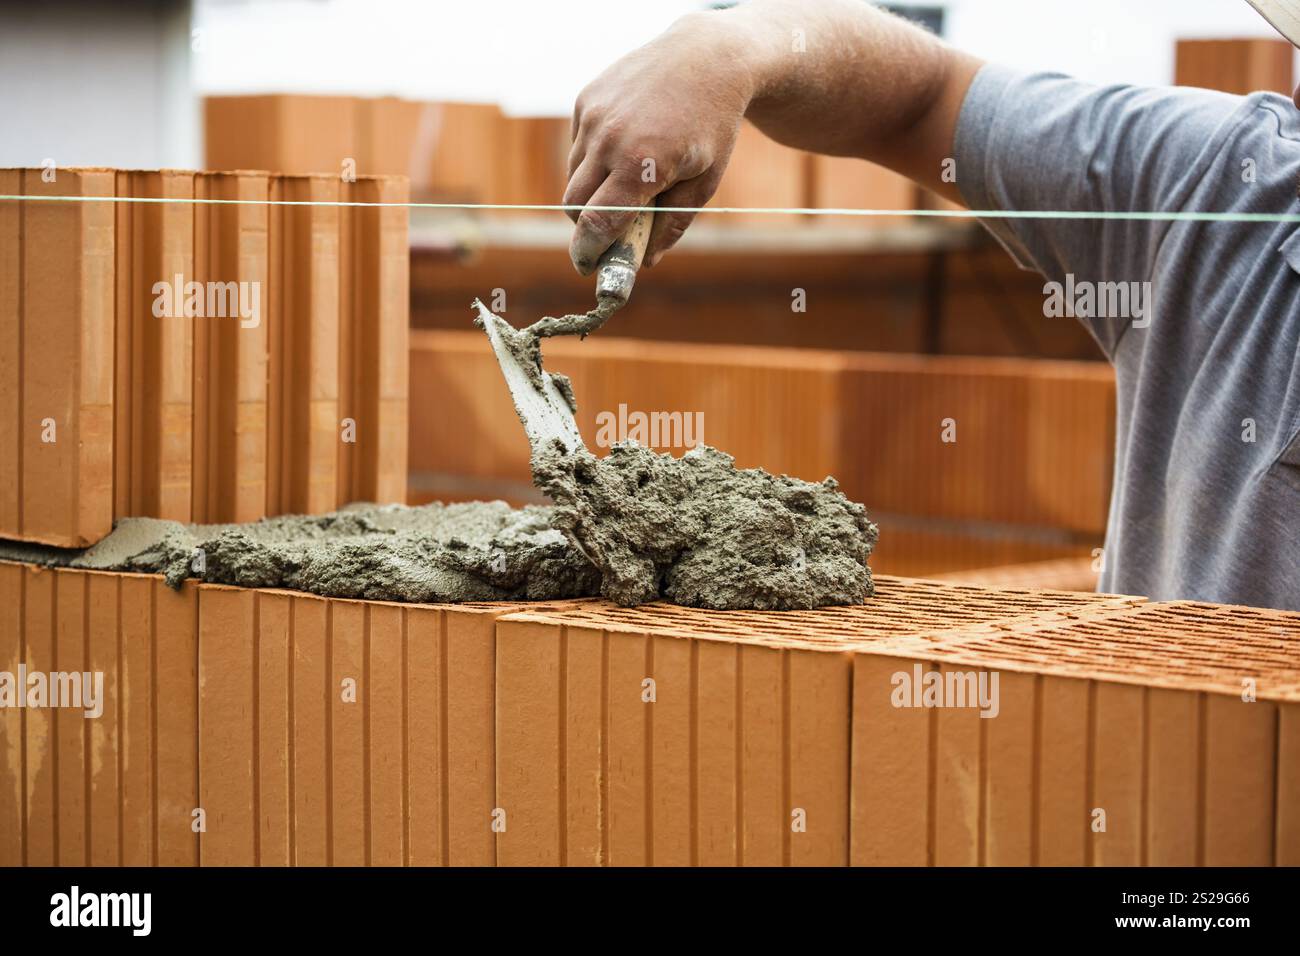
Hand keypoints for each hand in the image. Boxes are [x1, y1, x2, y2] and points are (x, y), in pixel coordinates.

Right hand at [564, 11, 755, 272]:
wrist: (707, 58)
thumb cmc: (712, 126)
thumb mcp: (704, 182)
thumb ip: (672, 224)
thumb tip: (645, 261)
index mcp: (640, 164)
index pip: (596, 223)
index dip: (588, 252)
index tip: (588, 267)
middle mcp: (608, 139)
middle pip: (573, 205)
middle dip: (585, 227)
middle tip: (605, 236)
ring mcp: (593, 116)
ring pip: (573, 175)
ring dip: (592, 191)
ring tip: (628, 181)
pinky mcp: (585, 99)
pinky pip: (578, 145)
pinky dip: (594, 158)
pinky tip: (626, 144)